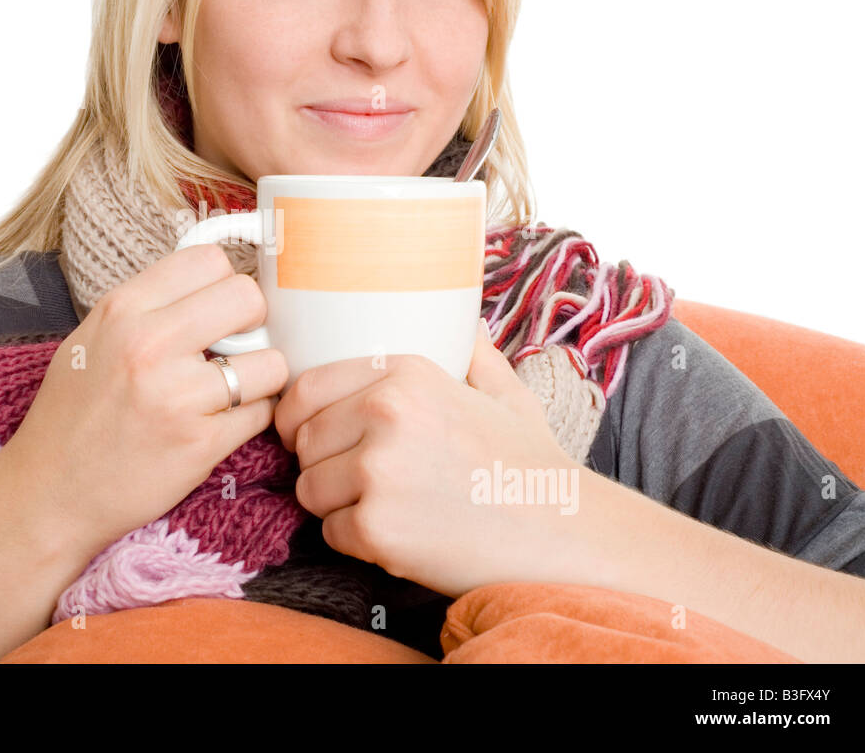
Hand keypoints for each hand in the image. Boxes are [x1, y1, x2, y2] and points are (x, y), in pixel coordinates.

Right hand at [8, 243, 289, 555]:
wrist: (49, 493)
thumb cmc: (73, 414)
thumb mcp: (92, 338)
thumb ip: (148, 306)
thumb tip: (211, 282)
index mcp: (123, 309)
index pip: (209, 260)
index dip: (224, 284)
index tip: (219, 309)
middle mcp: (149, 344)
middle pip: (248, 298)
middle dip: (253, 323)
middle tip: (235, 348)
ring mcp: (177, 395)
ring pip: (270, 361)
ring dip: (259, 378)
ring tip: (229, 391)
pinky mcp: (200, 444)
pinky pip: (261, 413)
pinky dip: (249, 419)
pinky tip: (219, 424)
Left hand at [272, 319, 586, 598]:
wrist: (565, 534)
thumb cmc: (530, 465)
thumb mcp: (505, 394)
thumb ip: (472, 356)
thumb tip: (467, 323)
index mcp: (405, 372)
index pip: (305, 388)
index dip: (299, 417)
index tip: (313, 436)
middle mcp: (386, 412)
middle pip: (303, 442)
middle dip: (321, 464)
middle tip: (360, 482)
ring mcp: (378, 471)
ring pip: (309, 490)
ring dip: (336, 505)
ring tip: (388, 507)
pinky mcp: (376, 527)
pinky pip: (331, 533)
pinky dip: (356, 542)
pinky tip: (399, 537)